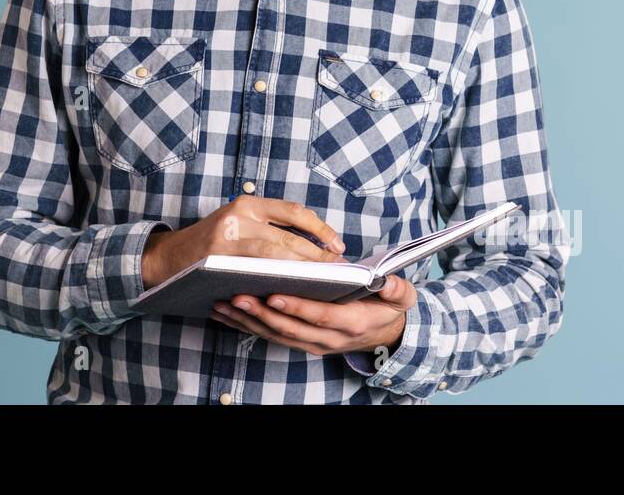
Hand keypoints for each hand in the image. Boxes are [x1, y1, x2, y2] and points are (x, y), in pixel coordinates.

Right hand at [141, 196, 346, 288]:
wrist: (168, 258)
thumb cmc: (210, 243)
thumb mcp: (237, 223)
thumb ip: (267, 228)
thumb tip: (312, 246)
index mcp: (248, 203)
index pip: (295, 212)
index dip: (320, 230)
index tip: (338, 247)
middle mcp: (239, 215)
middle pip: (290, 238)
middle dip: (318, 258)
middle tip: (339, 273)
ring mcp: (228, 239)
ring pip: (276, 258)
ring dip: (303, 273)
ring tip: (323, 286)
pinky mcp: (219, 262)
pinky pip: (256, 275)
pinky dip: (277, 284)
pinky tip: (291, 294)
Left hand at [210, 275, 417, 356]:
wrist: (385, 335)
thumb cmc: (388, 308)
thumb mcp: (401, 298)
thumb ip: (396, 289)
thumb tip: (387, 280)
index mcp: (352, 323)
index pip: (320, 316)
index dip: (296, 307)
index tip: (273, 295)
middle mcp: (329, 338)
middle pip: (290, 327)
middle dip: (261, 313)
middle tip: (235, 295)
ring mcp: (313, 343)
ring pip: (276, 334)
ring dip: (248, 320)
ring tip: (223, 303)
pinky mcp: (301, 343)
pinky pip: (271, 336)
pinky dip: (247, 326)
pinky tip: (227, 313)